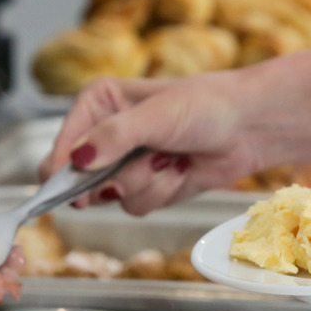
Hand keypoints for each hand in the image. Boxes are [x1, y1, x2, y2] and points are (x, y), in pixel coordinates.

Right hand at [40, 73, 271, 214]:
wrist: (248, 127)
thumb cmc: (207, 106)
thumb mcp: (157, 115)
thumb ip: (115, 136)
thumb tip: (77, 160)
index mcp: (98, 104)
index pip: (62, 144)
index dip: (62, 170)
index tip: (71, 187)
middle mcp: (105, 135)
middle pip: (79, 179)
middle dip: (112, 179)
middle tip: (136, 169)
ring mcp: (124, 164)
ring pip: (111, 197)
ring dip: (146, 184)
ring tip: (171, 159)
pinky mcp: (145, 187)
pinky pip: (137, 206)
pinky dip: (162, 192)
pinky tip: (181, 170)